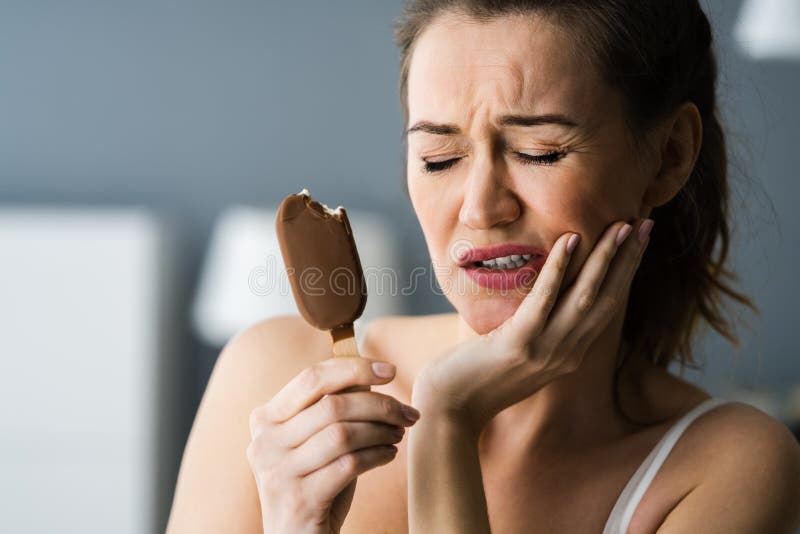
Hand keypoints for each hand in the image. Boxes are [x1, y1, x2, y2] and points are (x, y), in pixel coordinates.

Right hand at [247, 357, 420, 533]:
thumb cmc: (314, 484)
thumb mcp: (317, 441)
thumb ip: (332, 409)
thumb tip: (370, 375)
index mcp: (265, 419)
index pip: (312, 378)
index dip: (354, 368)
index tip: (389, 370)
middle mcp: (264, 442)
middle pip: (333, 405)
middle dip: (379, 405)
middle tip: (408, 413)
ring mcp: (277, 472)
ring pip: (343, 434)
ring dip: (381, 431)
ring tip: (399, 434)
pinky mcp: (298, 499)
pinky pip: (349, 465)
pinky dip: (377, 456)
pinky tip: (389, 455)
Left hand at [411, 218, 652, 435]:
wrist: (451, 410)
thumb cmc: (477, 377)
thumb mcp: (520, 353)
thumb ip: (540, 330)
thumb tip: (547, 296)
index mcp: (569, 355)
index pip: (607, 307)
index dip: (626, 273)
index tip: (639, 240)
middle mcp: (566, 354)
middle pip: (607, 300)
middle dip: (628, 260)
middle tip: (645, 223)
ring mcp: (545, 351)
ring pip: (584, 297)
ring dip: (606, 259)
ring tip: (620, 226)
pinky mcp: (519, 344)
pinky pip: (544, 300)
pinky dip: (560, 269)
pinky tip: (570, 240)